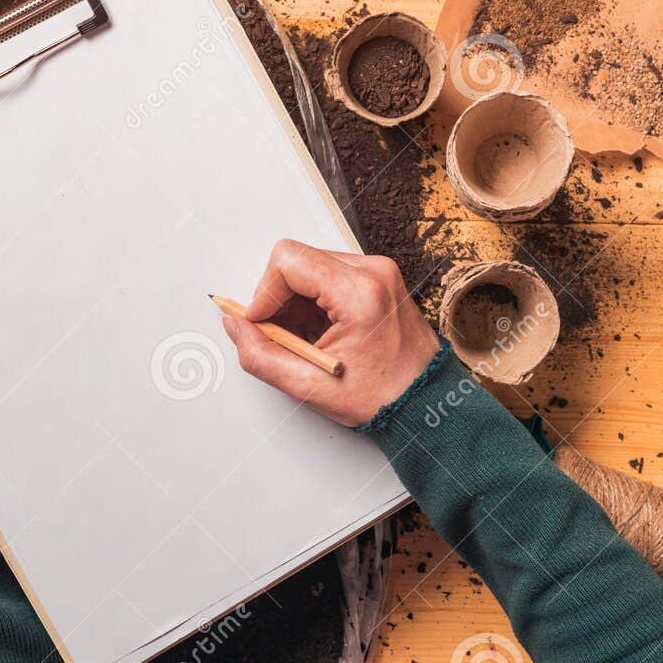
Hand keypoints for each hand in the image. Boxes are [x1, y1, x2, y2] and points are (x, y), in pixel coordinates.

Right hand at [220, 240, 439, 426]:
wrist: (426, 401)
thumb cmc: (384, 396)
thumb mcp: (310, 385)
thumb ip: (261, 354)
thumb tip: (236, 326)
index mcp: (360, 293)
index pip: (289, 261)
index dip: (264, 292)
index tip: (260, 321)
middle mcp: (374, 272)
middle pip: (299, 261)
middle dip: (280, 300)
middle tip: (282, 337)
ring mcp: (379, 273)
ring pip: (312, 267)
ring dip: (297, 303)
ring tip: (307, 340)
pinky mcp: (379, 279)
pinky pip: (330, 276)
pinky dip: (315, 303)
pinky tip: (321, 333)